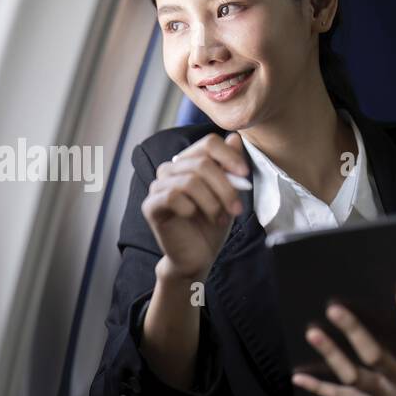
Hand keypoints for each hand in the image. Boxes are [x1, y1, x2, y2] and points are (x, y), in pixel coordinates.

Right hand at [142, 132, 247, 281]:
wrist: (197, 257)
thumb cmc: (211, 225)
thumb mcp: (227, 194)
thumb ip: (229, 167)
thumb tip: (234, 137)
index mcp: (189, 163)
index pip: (208, 143)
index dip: (229, 156)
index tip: (245, 175)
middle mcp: (170, 170)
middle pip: (202, 163)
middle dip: (225, 187)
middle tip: (237, 209)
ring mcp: (158, 187)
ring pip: (190, 180)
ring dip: (212, 202)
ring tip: (220, 219)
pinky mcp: (151, 206)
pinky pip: (172, 196)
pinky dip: (190, 208)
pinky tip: (194, 217)